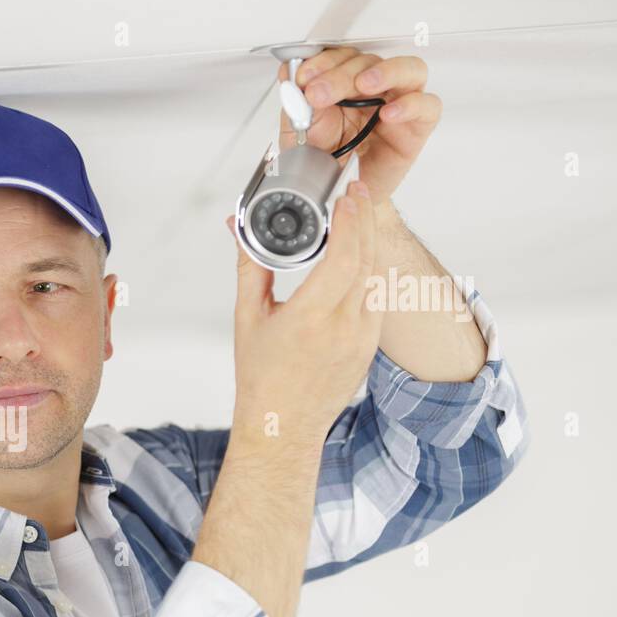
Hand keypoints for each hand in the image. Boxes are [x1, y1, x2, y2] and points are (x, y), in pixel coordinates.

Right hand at [225, 180, 382, 444]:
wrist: (283, 425)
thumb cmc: (259, 376)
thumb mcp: (248, 318)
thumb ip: (251, 266)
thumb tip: (240, 226)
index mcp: (310, 319)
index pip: (345, 257)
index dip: (351, 221)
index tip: (347, 194)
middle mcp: (344, 329)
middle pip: (367, 259)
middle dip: (365, 220)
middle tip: (358, 190)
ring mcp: (363, 339)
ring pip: (376, 277)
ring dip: (369, 243)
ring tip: (358, 215)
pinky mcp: (371, 346)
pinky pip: (376, 298)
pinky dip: (369, 270)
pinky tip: (359, 254)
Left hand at [277, 47, 440, 207]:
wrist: (338, 197)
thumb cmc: (325, 163)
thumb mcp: (300, 134)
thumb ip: (295, 104)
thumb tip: (289, 72)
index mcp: (344, 84)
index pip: (341, 57)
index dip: (323, 61)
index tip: (304, 77)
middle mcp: (373, 89)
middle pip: (368, 62)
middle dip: (340, 74)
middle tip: (319, 92)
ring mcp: (398, 103)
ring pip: (408, 69)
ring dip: (384, 72)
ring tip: (363, 84)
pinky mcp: (417, 126)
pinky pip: (427, 105)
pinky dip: (410, 104)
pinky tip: (389, 113)